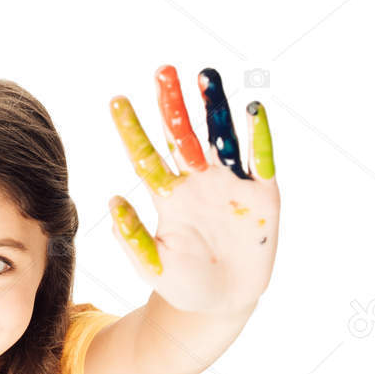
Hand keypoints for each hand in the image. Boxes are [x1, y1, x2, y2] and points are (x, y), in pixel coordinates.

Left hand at [107, 65, 278, 314]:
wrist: (222, 303)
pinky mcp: (263, 196)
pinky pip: (261, 161)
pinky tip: (254, 110)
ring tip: (206, 75)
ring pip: (221, 138)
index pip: (146, 156)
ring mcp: (230, 186)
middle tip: (162, 70)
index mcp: (168, 197)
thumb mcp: (153, 265)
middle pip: (182, 137)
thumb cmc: (182, 283)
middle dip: (172, 105)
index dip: (132, 129)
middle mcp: (197, 183)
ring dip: (215, 107)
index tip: (116, 100)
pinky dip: (258, 137)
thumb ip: (134, 236)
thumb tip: (111, 201)